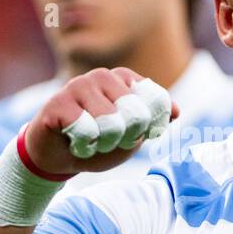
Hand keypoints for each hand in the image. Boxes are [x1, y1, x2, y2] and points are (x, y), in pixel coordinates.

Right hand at [23, 67, 178, 176]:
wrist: (56, 157)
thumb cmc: (96, 141)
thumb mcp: (132, 135)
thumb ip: (154, 122)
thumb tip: (176, 112)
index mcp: (123, 79)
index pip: (155, 100)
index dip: (148, 127)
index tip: (133, 135)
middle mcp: (102, 76)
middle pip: (136, 114)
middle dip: (126, 138)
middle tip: (109, 140)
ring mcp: (78, 85)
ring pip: (111, 123)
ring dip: (104, 144)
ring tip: (92, 141)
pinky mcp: (57, 102)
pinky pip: (85, 130)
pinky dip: (84, 146)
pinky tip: (75, 142)